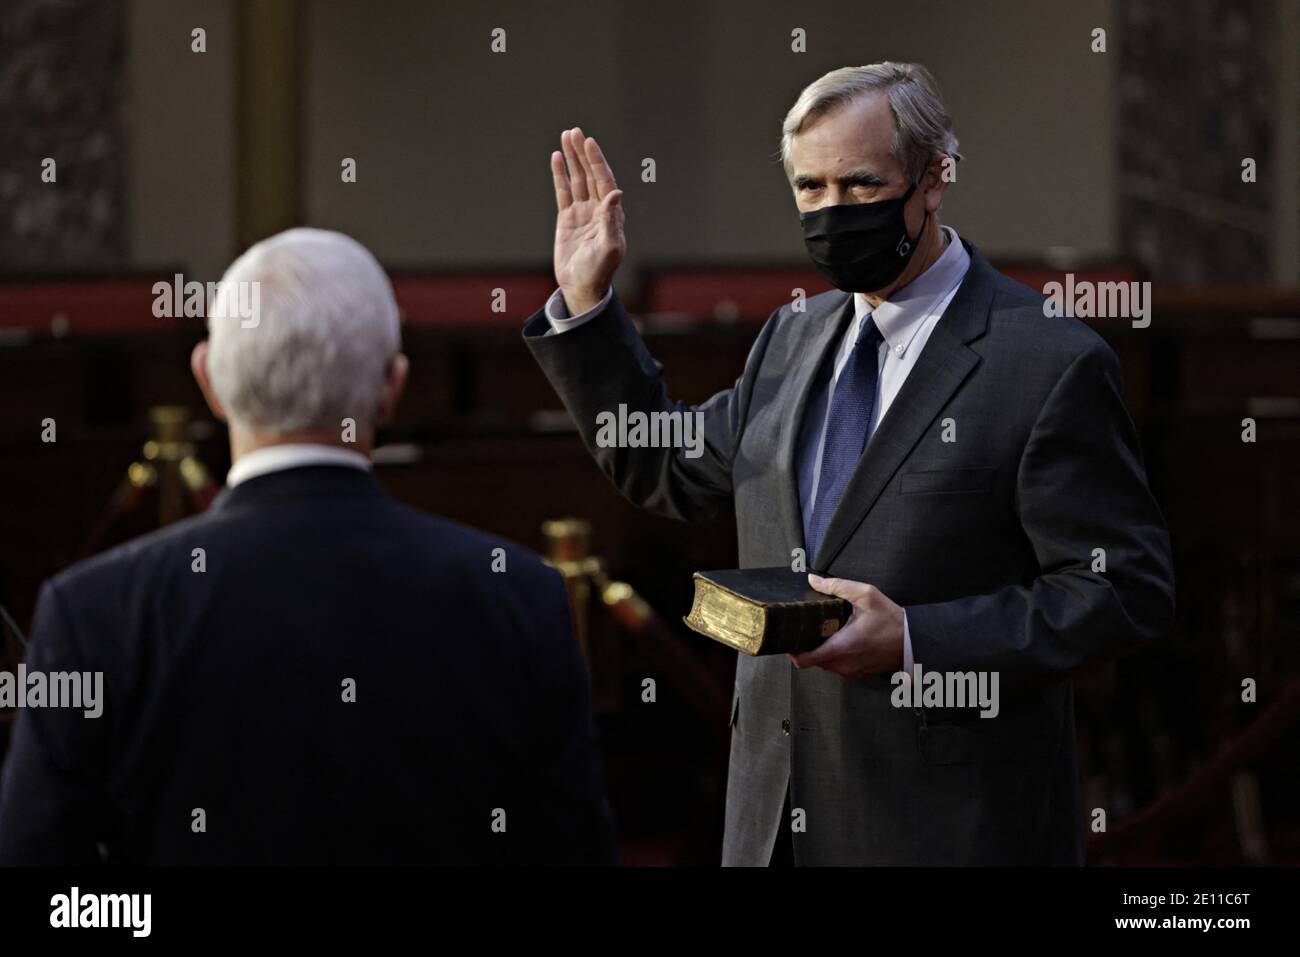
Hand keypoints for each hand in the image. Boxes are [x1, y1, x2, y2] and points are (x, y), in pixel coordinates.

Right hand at [551, 127, 624, 315]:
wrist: (582, 287)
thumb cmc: (599, 271)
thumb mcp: (608, 247)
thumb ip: (611, 220)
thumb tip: (615, 192)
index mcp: (611, 214)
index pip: (604, 181)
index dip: (597, 161)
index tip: (589, 143)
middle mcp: (598, 209)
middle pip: (590, 174)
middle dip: (583, 153)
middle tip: (575, 132)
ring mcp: (582, 212)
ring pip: (577, 179)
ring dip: (572, 158)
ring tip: (566, 136)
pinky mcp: (567, 219)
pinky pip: (563, 192)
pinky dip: (560, 175)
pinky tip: (556, 158)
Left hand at [788, 574, 904, 679]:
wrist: (914, 640)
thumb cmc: (891, 619)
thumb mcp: (865, 595)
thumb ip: (837, 586)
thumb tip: (812, 580)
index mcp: (841, 648)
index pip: (803, 660)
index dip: (790, 649)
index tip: (789, 636)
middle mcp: (843, 665)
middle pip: (811, 660)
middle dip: (806, 645)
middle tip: (808, 627)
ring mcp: (850, 672)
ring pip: (824, 664)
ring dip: (821, 650)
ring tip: (826, 631)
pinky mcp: (857, 674)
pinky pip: (837, 666)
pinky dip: (834, 655)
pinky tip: (841, 639)